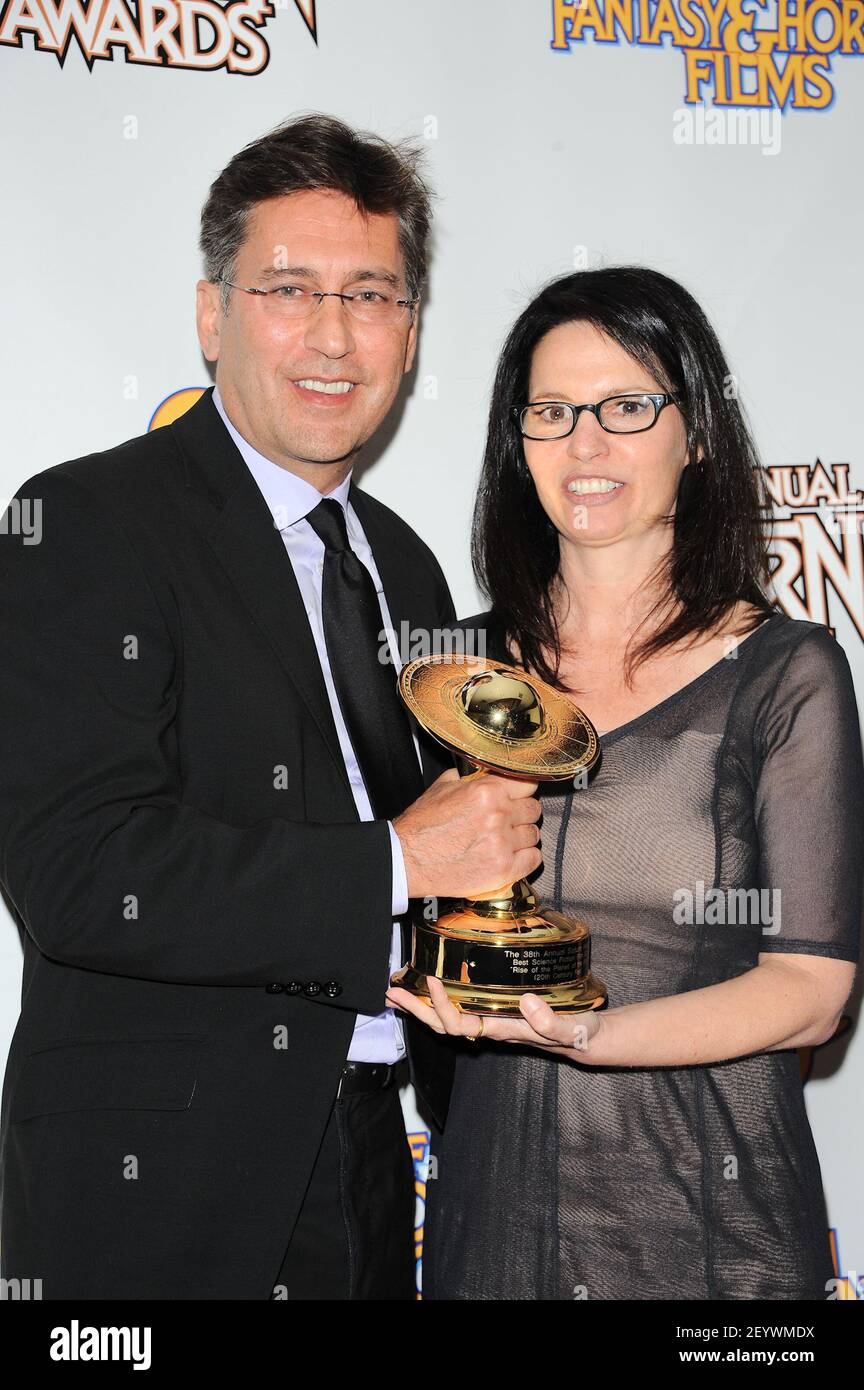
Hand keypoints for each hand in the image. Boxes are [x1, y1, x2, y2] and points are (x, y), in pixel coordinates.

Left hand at [386, 976, 602, 1059]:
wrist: (584, 1036)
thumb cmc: (577, 1032)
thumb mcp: (572, 1028)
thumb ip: (552, 1022)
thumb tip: (527, 1002)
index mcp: (502, 1030)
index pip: (462, 1023)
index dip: (443, 1006)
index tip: (434, 980)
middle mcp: (490, 1025)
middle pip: (443, 1024)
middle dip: (417, 1009)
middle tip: (392, 990)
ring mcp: (491, 1018)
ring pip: (447, 1017)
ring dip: (421, 1004)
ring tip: (398, 988)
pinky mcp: (495, 1009)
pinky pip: (459, 1006)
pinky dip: (439, 998)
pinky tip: (429, 985)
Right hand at [393, 767, 541, 898]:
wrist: (406, 859)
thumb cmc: (421, 827)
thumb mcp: (442, 788)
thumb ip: (469, 778)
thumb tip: (483, 773)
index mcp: (486, 791)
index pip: (528, 784)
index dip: (521, 791)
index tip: (518, 797)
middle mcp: (498, 815)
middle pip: (533, 810)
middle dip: (522, 814)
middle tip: (509, 820)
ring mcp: (502, 844)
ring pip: (534, 835)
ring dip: (523, 837)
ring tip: (507, 840)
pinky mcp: (503, 870)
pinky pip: (533, 860)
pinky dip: (526, 858)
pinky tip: (513, 856)